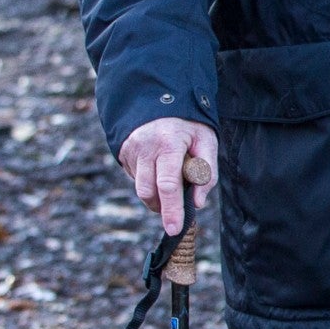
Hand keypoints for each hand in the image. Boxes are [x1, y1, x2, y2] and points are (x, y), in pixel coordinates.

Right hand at [118, 117, 218, 234]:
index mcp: (168, 143)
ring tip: (171, 182)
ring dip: (156, 196)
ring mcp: (130, 152)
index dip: (172, 210)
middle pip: (149, 192)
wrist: (159, 99)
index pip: (168, 184)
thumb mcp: (207, 140)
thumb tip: (197, 202)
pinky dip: (149, 182)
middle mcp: (144, 148)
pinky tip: (159, 168)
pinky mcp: (123, 155)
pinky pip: (136, 178)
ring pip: (141, 188)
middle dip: (162, 207)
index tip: (174, 229)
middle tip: (177, 210)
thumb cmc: (188, 124)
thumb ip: (206, 171)